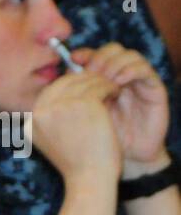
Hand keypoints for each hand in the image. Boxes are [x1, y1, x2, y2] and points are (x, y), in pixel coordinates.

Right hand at [32, 67, 122, 181]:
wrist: (89, 179)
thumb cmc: (77, 165)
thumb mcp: (53, 142)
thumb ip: (51, 119)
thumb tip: (62, 97)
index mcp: (31, 121)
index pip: (50, 91)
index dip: (70, 86)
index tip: (86, 88)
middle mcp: (41, 111)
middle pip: (65, 82)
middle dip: (85, 80)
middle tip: (101, 84)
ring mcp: (61, 106)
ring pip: (84, 81)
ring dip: (100, 83)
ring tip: (111, 89)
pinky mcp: (83, 103)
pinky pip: (99, 85)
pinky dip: (110, 87)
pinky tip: (116, 93)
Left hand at [75, 43, 169, 170]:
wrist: (114, 164)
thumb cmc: (91, 141)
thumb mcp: (76, 116)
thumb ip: (69, 96)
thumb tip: (60, 73)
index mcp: (99, 81)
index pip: (94, 55)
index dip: (84, 54)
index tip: (73, 59)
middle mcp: (119, 77)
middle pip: (112, 50)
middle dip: (99, 57)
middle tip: (90, 71)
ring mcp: (137, 82)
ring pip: (129, 56)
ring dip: (114, 63)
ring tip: (104, 78)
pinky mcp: (154, 89)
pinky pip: (145, 70)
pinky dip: (131, 70)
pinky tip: (119, 81)